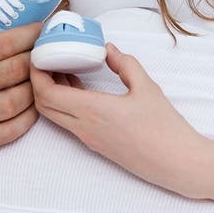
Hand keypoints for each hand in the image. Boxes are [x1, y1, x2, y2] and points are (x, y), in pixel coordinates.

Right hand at [0, 22, 41, 160]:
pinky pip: (2, 134)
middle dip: (31, 59)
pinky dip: (24, 120)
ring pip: (6, 103)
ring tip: (43, 76)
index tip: (40, 28)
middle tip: (48, 50)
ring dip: (30, 89)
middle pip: (3, 71)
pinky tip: (34, 107)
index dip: (23, 35)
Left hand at [31, 44, 207, 195]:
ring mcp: (89, 139)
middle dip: (37, 82)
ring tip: (62, 68)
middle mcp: (85, 128)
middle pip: (43, 107)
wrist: (178, 164)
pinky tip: (79, 86)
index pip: (46, 94)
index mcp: (93, 111)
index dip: (36, 74)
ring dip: (51, 93)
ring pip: (55, 116)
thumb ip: (124, 63)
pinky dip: (65, 103)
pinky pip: (70, 122)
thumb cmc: (164, 127)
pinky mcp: (97, 145)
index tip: (38, 54)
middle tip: (45, 59)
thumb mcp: (146, 86)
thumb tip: (106, 48)